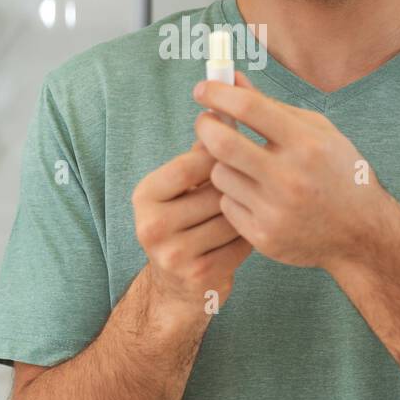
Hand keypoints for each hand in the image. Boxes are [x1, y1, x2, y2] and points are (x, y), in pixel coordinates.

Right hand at [130, 144, 253, 319]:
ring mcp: (174, 254)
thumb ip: (200, 154)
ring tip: (254, 204)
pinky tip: (251, 230)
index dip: (220, 155)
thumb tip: (225, 111)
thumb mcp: (181, 188)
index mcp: (145, 196)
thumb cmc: (185, 223)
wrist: (176, 288)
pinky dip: (250, 235)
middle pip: (215, 191)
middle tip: (254, 180)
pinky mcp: (199, 275)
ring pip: (231, 217)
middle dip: (238, 185)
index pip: (189, 165)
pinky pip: (240, 243)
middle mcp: (152, 225)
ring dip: (248, 210)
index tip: (239, 149)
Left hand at [192, 71, 396, 270]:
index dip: (218, 93)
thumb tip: (232, 79)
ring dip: (222, 165)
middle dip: (205, 125)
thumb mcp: (317, 132)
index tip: (202, 89)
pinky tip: (255, 197)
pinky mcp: (264, 237)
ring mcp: (275, 211)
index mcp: (307, 144)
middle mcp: (290, 178)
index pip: (249, 107)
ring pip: (219, 175)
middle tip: (205, 121)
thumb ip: (272, 106)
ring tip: (243, 166)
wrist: (361, 235)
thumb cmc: (338, 173)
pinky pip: (226, 205)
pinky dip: (234, 196)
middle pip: (222, 143)